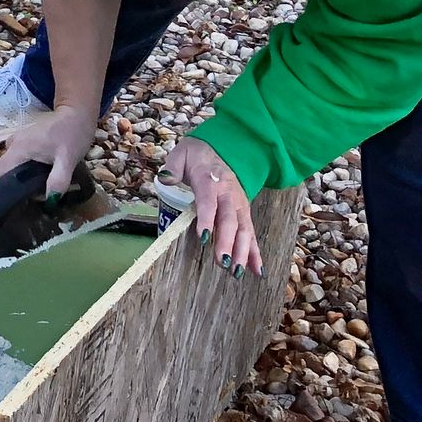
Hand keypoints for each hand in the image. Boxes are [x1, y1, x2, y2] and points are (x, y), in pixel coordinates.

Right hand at [0, 100, 98, 192]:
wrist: (76, 113)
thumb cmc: (72, 134)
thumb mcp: (68, 160)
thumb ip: (58, 181)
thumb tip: (49, 201)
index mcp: (18, 148)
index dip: (3, 189)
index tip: (18, 200)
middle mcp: (12, 144)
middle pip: (4, 172)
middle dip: (16, 186)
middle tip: (37, 194)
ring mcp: (17, 141)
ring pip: (11, 166)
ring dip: (22, 177)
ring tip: (41, 184)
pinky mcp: (23, 141)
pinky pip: (18, 160)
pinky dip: (25, 169)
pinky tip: (41, 172)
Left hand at [164, 136, 260, 276]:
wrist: (218, 149)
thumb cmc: (195, 157)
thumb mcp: (180, 155)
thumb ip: (172, 167)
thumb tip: (165, 178)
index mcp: (210, 180)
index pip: (208, 201)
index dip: (207, 218)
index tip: (203, 237)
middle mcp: (229, 194)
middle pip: (229, 219)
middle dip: (227, 242)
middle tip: (222, 263)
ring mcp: (239, 204)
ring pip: (244, 229)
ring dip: (243, 251)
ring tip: (236, 272)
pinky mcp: (244, 213)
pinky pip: (251, 234)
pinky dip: (255, 252)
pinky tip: (257, 271)